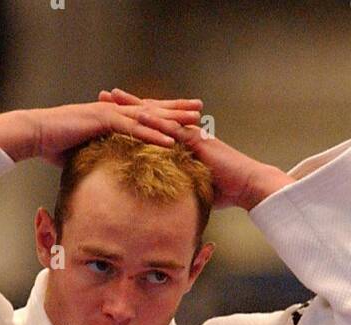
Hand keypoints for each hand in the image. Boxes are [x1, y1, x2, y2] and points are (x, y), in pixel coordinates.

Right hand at [29, 95, 203, 166]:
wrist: (36, 134)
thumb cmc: (54, 145)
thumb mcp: (84, 153)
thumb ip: (99, 157)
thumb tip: (106, 174)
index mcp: (112, 117)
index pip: (144, 114)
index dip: (165, 115)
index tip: (184, 117)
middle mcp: (114, 111)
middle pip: (152, 109)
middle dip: (176, 109)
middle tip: (199, 108)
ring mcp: (110, 113)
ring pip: (148, 116)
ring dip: (171, 119)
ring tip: (193, 122)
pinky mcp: (103, 120)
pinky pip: (133, 128)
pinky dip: (151, 133)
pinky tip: (169, 138)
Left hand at [99, 87, 291, 209]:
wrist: (247, 185)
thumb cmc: (225, 190)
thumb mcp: (193, 187)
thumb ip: (178, 186)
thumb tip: (164, 202)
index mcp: (181, 141)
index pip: (153, 125)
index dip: (132, 117)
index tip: (111, 112)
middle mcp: (185, 132)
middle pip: (151, 113)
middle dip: (126, 105)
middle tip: (103, 96)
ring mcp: (191, 134)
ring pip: (158, 115)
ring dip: (135, 106)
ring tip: (113, 98)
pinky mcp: (198, 141)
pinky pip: (173, 129)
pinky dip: (156, 121)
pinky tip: (138, 115)